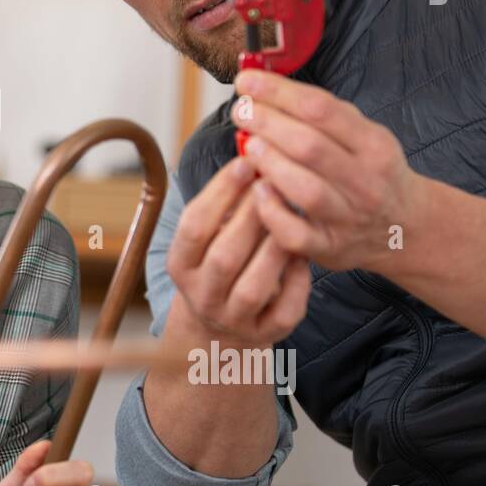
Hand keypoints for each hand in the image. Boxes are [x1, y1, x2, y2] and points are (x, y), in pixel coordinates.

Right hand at [167, 155, 312, 346]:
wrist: (222, 326)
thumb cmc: (220, 260)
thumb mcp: (208, 235)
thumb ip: (223, 202)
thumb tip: (250, 151)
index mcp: (181, 265)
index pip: (194, 225)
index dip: (220, 192)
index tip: (246, 162)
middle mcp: (202, 295)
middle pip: (224, 256)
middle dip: (252, 216)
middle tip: (276, 182)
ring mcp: (233, 319)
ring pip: (254, 287)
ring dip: (275, 249)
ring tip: (293, 216)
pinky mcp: (266, 334)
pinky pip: (284, 311)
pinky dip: (296, 282)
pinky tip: (304, 256)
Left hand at [232, 70, 422, 273]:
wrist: (406, 228)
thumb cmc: (372, 173)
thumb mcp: (364, 135)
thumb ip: (321, 115)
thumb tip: (266, 88)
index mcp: (374, 145)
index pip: (321, 110)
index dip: (278, 92)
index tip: (247, 81)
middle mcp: (365, 181)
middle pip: (310, 147)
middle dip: (268, 124)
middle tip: (241, 111)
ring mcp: (348, 217)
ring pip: (305, 190)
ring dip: (271, 164)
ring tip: (249, 146)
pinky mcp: (330, 247)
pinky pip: (296, 233)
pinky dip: (272, 212)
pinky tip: (257, 191)